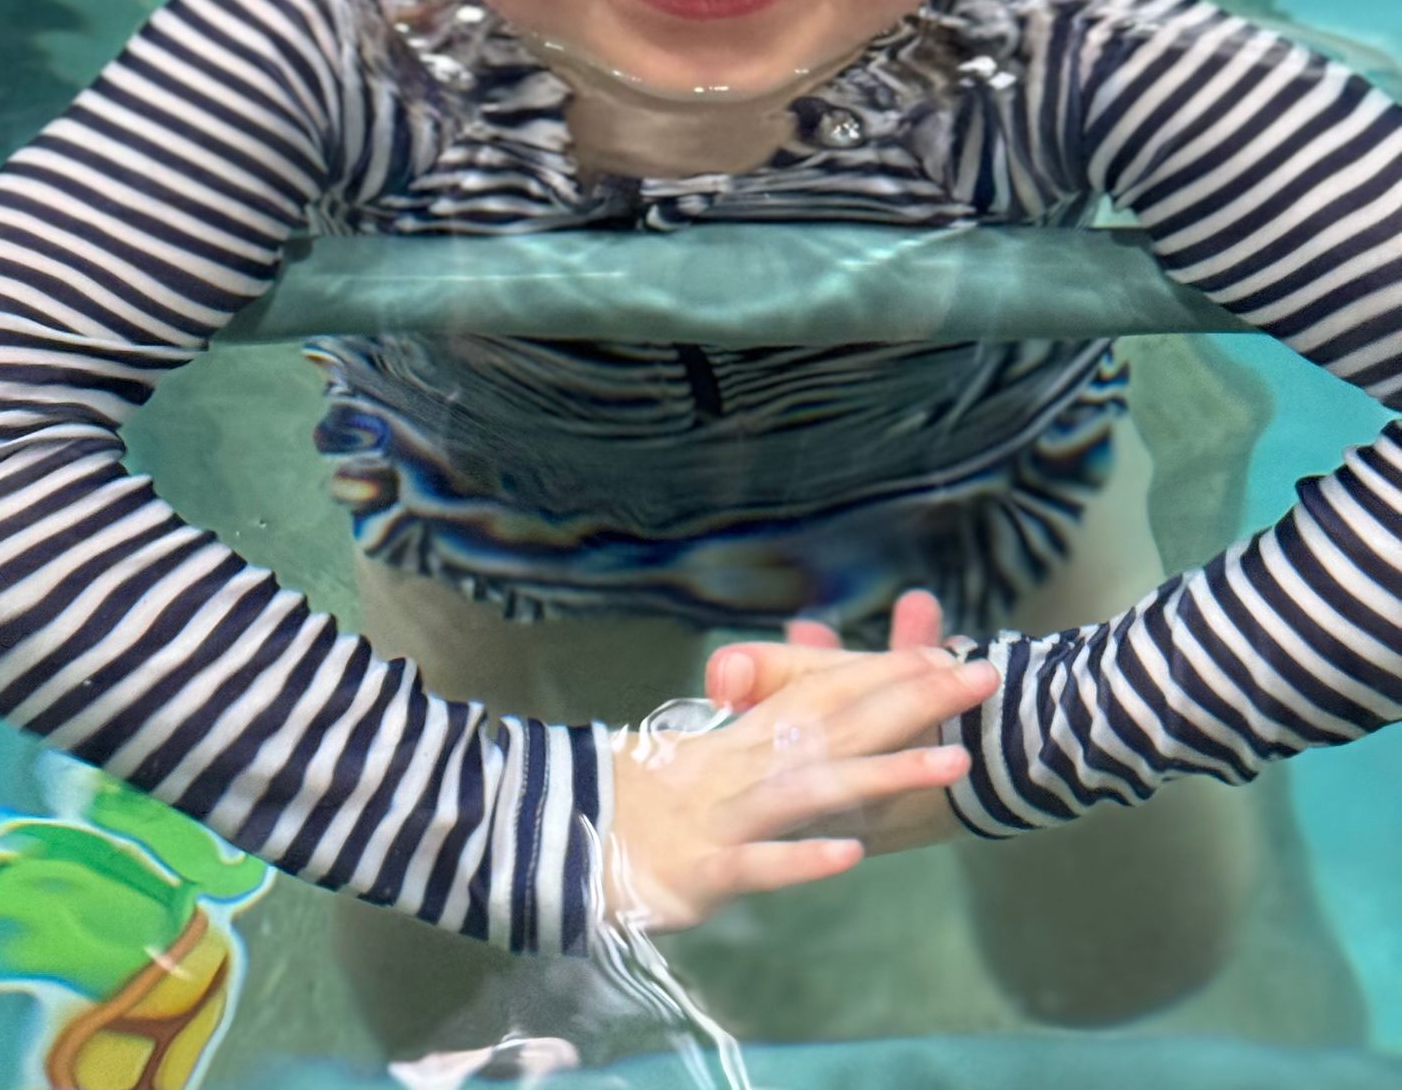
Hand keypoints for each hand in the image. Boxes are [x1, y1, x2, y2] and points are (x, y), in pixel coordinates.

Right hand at [604, 634, 996, 931]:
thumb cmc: (628, 805)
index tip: (947, 654)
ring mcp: (723, 818)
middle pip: (836, 726)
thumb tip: (771, 690)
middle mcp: (741, 768)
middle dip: (912, 702)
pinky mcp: (701, 874)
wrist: (548, 840)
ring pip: (812, 789)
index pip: (823, 693)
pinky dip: (802, 858)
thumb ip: (741, 725)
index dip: (885, 672)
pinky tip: (850, 854)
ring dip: (883, 774)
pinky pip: (756, 865)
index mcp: (741, 739)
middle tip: (981, 677)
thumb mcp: (691, 760)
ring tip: (950, 761)